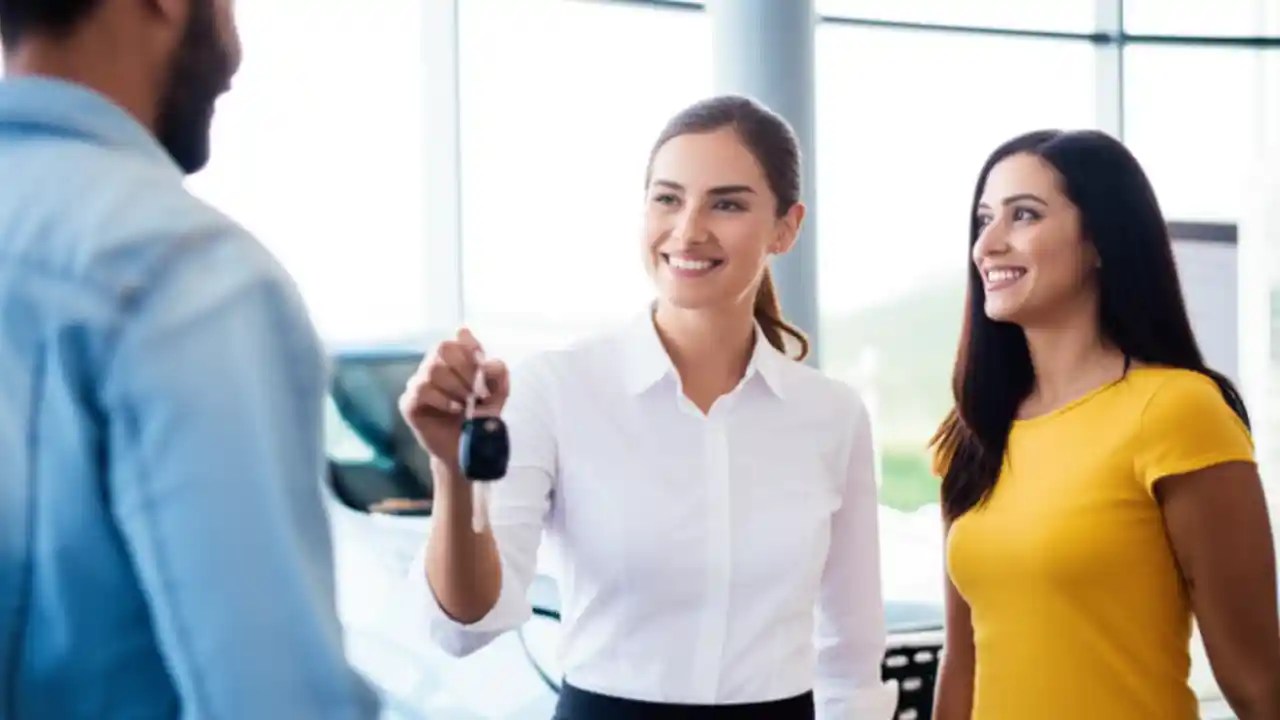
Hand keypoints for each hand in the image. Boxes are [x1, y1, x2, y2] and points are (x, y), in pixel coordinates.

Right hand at [398, 329, 509, 468]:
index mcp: (455, 359)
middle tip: (477, 390)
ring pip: (432, 370)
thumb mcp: (497, 396)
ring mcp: (419, 383)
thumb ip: (497, 376)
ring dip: (455, 386)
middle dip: (464, 368)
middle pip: (443, 348)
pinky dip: (442, 399)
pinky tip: (455, 409)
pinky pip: (421, 390)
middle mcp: (434, 366)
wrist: (466, 450)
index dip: (471, 346)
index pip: (459, 338)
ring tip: (467, 403)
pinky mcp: (409, 403)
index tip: (482, 362)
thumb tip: (488, 362)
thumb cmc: (480, 418)